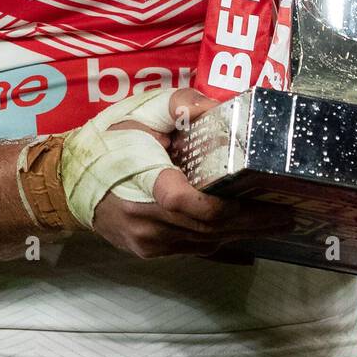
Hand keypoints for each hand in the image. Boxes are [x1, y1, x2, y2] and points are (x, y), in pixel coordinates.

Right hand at [92, 88, 294, 258]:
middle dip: (251, 223)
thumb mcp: (141, 112)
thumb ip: (180, 105)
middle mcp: (145, 222)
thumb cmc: (108, 142)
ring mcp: (147, 243)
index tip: (262, 201)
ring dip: (241, 234)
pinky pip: (193, 249)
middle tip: (288, 215)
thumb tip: (215, 107)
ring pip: (203, 243)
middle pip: (207, 229)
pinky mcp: (149, 251)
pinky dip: (221, 241)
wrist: (68, 179)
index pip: (187, 204)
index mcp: (142, 185)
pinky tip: (248, 239)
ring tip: (275, 223)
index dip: (225, 208)